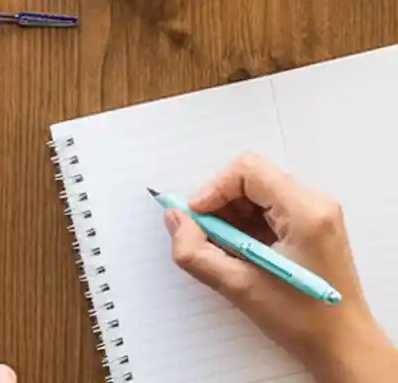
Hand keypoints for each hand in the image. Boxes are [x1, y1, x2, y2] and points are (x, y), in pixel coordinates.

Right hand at [164, 153, 397, 381]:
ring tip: (222, 248)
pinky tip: (239, 251)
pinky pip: (268, 209)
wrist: (343, 346)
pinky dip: (245, 223)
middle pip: (252, 178)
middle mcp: (314, 203)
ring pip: (257, 192)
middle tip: (203, 233)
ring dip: (231, 214)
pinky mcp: (311, 226)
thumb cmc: (303, 320)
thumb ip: (196, 251)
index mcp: (304, 211)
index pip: (248, 170)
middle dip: (219, 202)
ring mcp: (315, 214)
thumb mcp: (240, 287)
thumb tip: (174, 218)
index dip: (213, 188)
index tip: (194, 215)